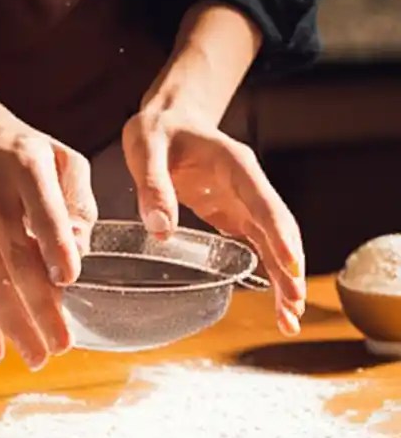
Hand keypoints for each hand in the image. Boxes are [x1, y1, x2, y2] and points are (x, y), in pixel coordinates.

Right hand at [0, 13, 95, 366]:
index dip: (53, 245)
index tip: (69, 279)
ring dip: (13, 325)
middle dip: (39, 306)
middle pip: (15, 259)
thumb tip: (78, 253)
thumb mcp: (64, 160)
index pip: (41, 211)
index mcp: (26, 170)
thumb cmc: (28, 154)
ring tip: (38, 358)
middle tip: (62, 344)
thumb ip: (79, 203)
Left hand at [123, 106, 306, 334]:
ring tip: (288, 319)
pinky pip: (256, 247)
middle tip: (291, 308)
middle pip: (278, 230)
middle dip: (288, 269)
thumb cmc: (157, 129)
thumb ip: (153, 185)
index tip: (290, 264)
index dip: (278, 234)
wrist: (168, 118)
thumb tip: (160, 230)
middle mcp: (249, 186)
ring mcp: (244, 202)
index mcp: (235, 164)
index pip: (263, 202)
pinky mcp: (233, 215)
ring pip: (272, 244)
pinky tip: (274, 301)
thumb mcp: (145, 147)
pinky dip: (267, 274)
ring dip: (282, 280)